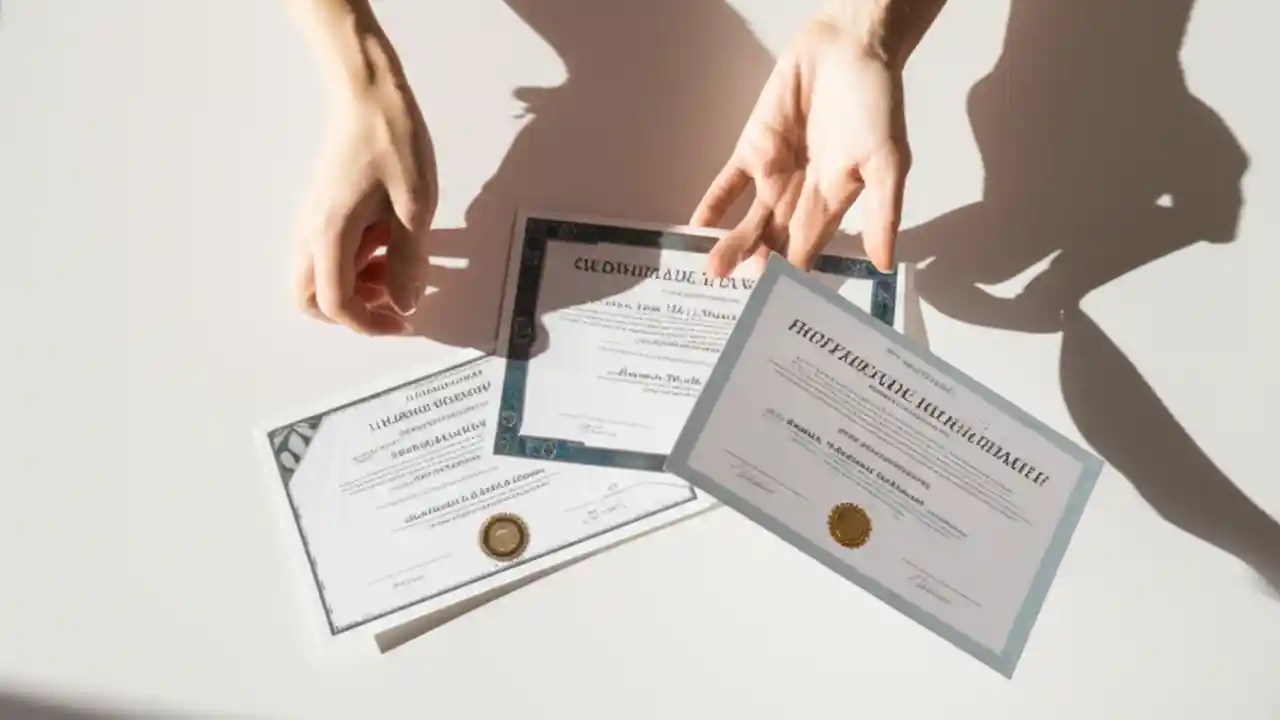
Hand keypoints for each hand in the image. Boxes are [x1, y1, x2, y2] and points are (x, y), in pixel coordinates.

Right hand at [295, 80, 437, 334]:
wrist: (369, 95)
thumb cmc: (392, 141)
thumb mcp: (415, 205)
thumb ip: (409, 260)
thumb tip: (405, 302)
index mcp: (330, 233)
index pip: (335, 303)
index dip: (369, 324)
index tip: (404, 321)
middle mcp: (311, 231)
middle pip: (310, 298)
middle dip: (351, 312)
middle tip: (392, 302)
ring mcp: (314, 220)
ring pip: (319, 276)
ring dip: (356, 287)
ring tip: (398, 269)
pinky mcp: (324, 209)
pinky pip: (331, 252)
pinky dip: (356, 263)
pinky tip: (388, 244)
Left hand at [691, 13, 910, 274]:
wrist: (849, 50)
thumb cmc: (875, 103)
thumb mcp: (889, 161)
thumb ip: (883, 212)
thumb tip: (884, 263)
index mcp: (833, 204)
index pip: (809, 250)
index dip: (793, 276)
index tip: (778, 307)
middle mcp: (800, 197)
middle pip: (774, 241)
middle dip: (757, 266)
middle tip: (737, 293)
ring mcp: (774, 175)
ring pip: (749, 219)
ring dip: (733, 244)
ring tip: (714, 269)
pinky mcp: (753, 150)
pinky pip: (729, 185)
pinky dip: (714, 206)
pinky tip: (698, 229)